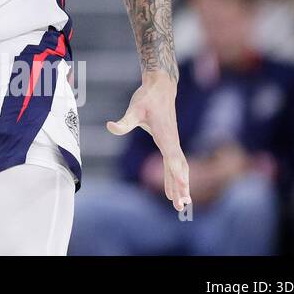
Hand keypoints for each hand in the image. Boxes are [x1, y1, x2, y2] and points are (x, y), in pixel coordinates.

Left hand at [107, 71, 191, 210]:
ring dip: (179, 186)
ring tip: (179, 205)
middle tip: (181, 206)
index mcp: (166, 135)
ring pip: (178, 169)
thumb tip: (110, 127)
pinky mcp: (169, 143)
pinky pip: (172, 165)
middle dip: (181, 187)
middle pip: (179, 168)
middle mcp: (172, 142)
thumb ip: (125, 121)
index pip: (172, 158)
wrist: (161, 87)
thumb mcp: (134, 108)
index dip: (176, 173)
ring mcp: (172, 143)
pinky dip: (172, 178)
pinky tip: (170, 192)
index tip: (183, 187)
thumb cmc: (148, 98)